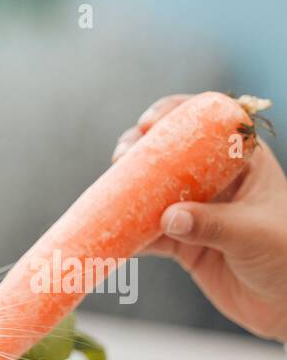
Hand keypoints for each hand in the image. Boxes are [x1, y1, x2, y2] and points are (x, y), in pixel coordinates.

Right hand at [114, 94, 286, 341]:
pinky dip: (126, 234)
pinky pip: (147, 234)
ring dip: (127, 192)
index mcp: (243, 164)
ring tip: (106, 194)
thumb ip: (213, 225)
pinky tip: (109, 233)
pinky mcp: (182, 245)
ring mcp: (196, 213)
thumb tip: (168, 218)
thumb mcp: (254, 235)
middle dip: (141, 152)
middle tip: (120, 158)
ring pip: (153, 193)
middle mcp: (216, 183)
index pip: (209, 125)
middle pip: (171, 155)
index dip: (177, 115)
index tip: (149, 123)